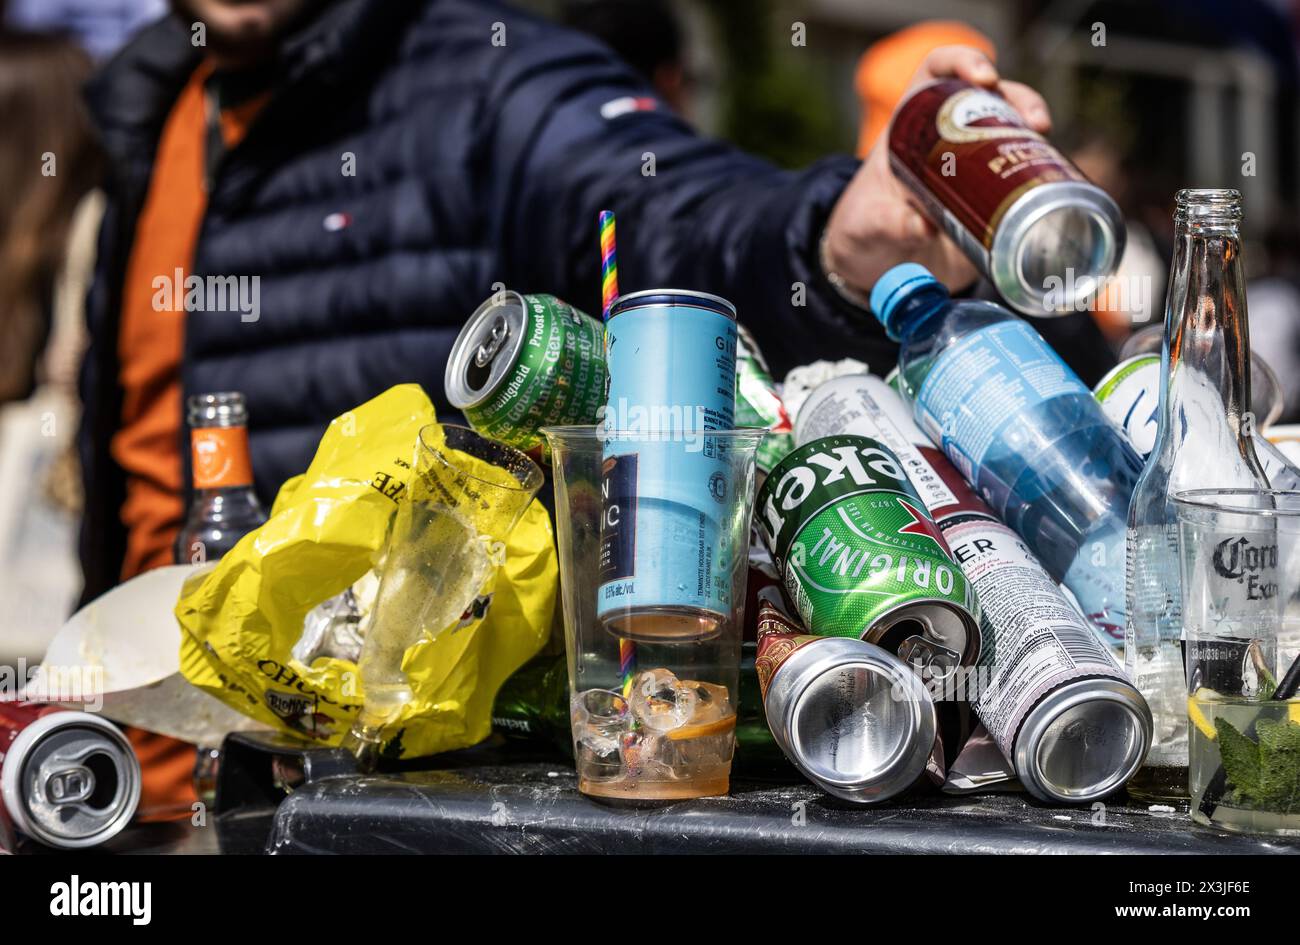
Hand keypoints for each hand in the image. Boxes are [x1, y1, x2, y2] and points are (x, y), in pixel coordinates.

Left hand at [823, 45, 1051, 300]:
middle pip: (989, 95)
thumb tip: (922, 226)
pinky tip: (1055, 173)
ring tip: (1045, 140)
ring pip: (1013, 127)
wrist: (879, 265)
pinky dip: (1041, 165)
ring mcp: (974, 161)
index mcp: (911, 122)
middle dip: (1017, 98)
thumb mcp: (867, 225)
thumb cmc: (866, 229)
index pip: (938, 70)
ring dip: (1035, 125)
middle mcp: (948, 132)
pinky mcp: (991, 193)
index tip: (983, 79)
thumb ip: (886, 223)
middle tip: (1032, 122)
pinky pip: (1022, 169)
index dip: (963, 62)